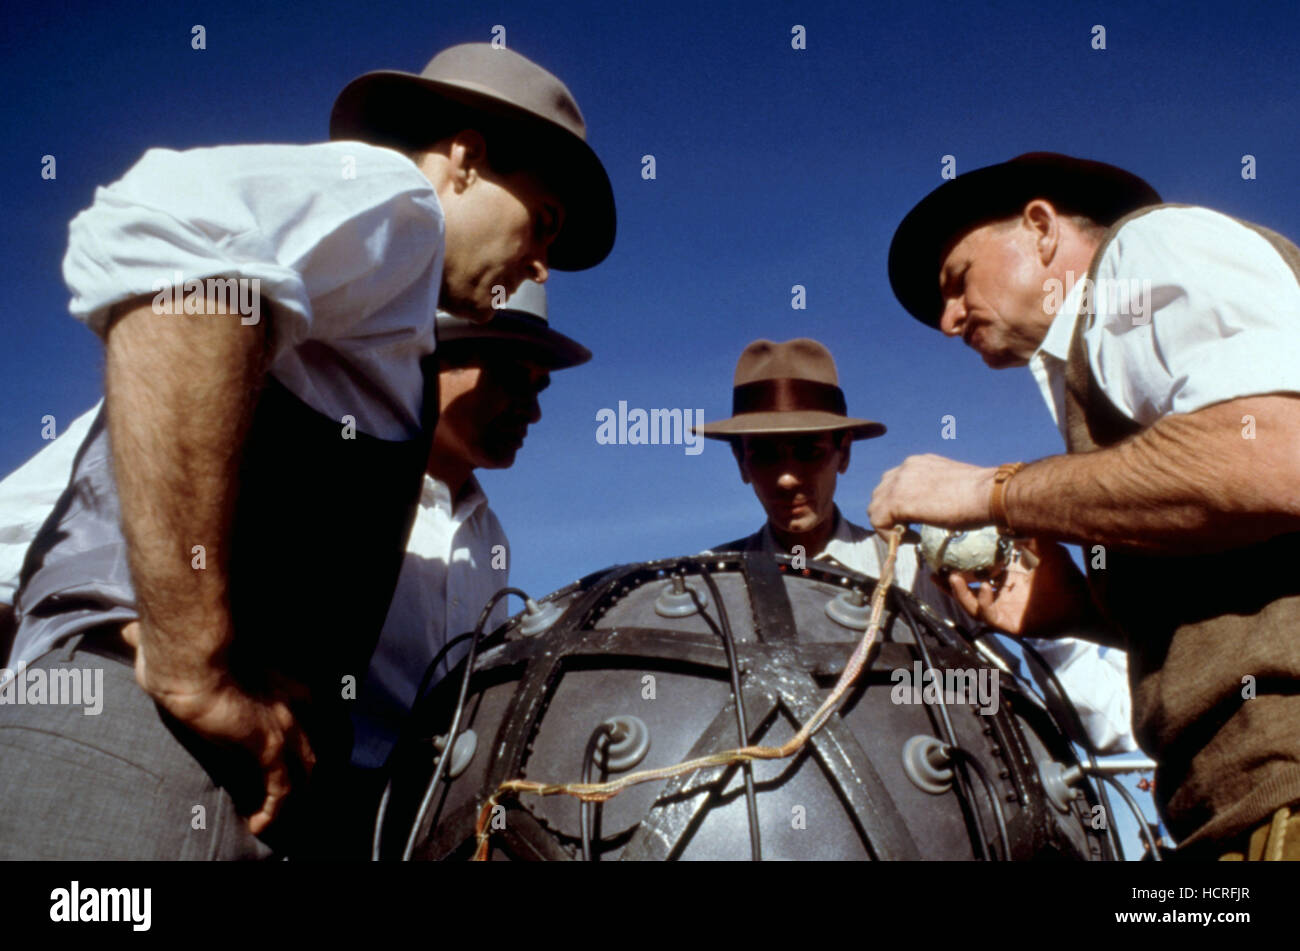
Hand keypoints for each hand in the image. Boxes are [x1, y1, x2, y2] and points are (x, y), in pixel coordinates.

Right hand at [122, 621, 314, 834]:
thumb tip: (127, 631)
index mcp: (274, 675)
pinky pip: (282, 788)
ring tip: (273, 813)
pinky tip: (258, 824)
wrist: (187, 659)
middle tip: (285, 789)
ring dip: (294, 793)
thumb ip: (158, 644)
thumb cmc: (178, 649)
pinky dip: (274, 809)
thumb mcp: (177, 649)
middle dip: (304, 767)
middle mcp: (288, 700)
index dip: (297, 725)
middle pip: (312, 740)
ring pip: (305, 767)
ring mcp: (283, 723)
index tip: (281, 745)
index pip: (303, 702)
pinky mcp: (270, 746)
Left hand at [868, 454, 997, 530]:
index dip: (899, 503)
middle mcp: (906, 468)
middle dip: (890, 513)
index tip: (914, 520)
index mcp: (919, 463)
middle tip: (908, 530)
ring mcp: (899, 482)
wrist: (989, 494)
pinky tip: (909, 540)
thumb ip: (935, 491)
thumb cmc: (982, 494)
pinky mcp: (897, 500)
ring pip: (876, 507)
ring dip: (888, 524)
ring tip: (907, 537)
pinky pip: (878, 520)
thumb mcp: (952, 486)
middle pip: (881, 492)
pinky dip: (888, 534)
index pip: (895, 481)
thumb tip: (934, 506)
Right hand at [940, 539, 1093, 636]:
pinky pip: (987, 614)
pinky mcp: (1008, 623)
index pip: (975, 571)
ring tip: (952, 578)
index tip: (946, 552)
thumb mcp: (1044, 546)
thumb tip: (1011, 511)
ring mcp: (1003, 610)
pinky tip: (987, 588)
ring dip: (959, 592)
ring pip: (970, 603)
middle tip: (934, 569)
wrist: (1084, 600)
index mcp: (1005, 578)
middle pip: (966, 589)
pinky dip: (983, 601)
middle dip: (949, 581)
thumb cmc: (1066, 574)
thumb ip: (1028, 531)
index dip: (959, 563)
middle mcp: (1000, 594)